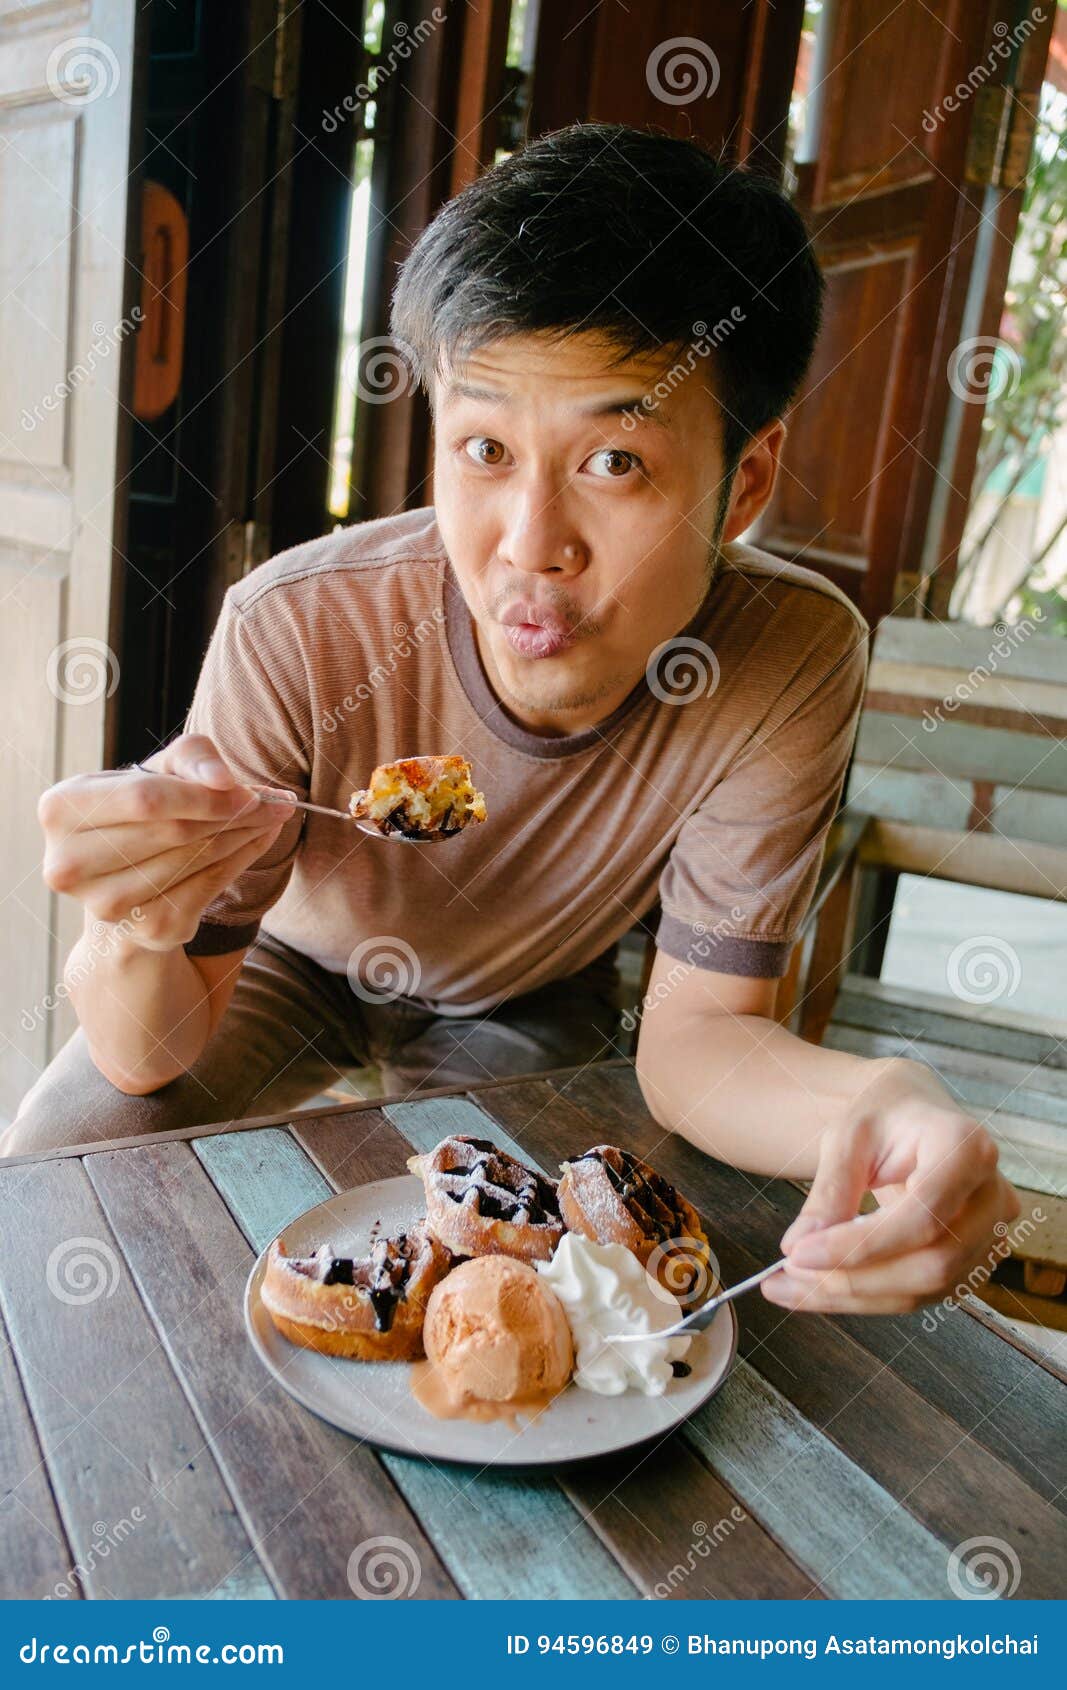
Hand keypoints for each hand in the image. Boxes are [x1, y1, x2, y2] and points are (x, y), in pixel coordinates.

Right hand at [39, 734, 296, 951]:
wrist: (126, 876)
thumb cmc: (140, 810)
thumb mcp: (158, 769)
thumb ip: (192, 757)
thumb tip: (223, 781)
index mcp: (60, 810)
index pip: (145, 799)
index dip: (202, 794)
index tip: (248, 789)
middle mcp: (70, 864)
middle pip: (173, 831)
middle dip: (233, 813)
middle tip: (274, 802)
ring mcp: (106, 904)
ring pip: (195, 860)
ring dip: (245, 835)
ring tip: (271, 816)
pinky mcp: (148, 929)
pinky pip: (209, 887)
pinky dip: (243, 860)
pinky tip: (259, 840)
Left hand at [765, 1071, 1020, 1314]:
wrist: (910, 1114)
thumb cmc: (882, 1115)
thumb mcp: (846, 1137)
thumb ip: (829, 1192)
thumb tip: (799, 1247)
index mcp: (967, 1148)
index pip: (922, 1216)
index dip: (861, 1246)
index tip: (799, 1255)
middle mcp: (991, 1194)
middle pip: (932, 1263)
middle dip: (854, 1279)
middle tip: (786, 1277)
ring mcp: (990, 1231)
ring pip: (927, 1288)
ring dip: (854, 1295)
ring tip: (791, 1285)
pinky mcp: (974, 1258)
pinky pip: (923, 1292)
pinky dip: (868, 1296)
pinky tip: (822, 1286)